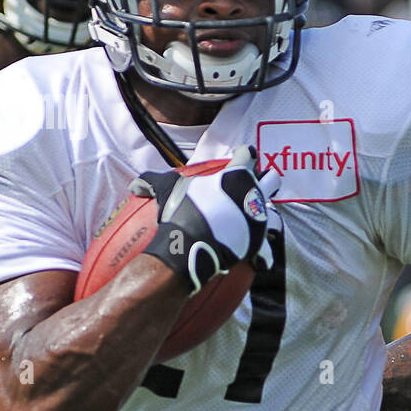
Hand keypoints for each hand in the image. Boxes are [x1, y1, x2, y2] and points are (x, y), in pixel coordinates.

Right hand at [133, 144, 282, 293]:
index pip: (247, 155)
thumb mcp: (165, 189)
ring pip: (275, 212)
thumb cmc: (182, 211)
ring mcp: (258, 218)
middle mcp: (254, 194)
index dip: (244, 154)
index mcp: (236, 175)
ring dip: (268, 215)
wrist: (192, 244)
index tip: (241, 155)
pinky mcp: (259, 242)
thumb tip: (135, 186)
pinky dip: (264, 252)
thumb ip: (152, 182)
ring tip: (260, 218)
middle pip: (271, 180)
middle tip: (255, 186)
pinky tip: (260, 256)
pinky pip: (267, 248)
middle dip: (265, 180)